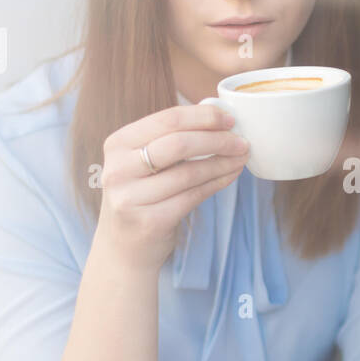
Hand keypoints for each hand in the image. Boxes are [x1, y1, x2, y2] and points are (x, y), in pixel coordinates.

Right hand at [97, 103, 248, 271]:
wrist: (124, 245)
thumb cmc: (142, 194)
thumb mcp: (142, 162)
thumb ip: (170, 138)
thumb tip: (217, 114)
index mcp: (118, 144)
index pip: (167, 119)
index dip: (204, 117)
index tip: (230, 120)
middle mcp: (119, 169)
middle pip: (178, 144)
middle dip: (217, 140)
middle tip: (241, 141)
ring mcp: (131, 198)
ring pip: (189, 173)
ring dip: (222, 163)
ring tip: (241, 158)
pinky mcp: (150, 222)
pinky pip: (193, 196)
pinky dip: (217, 183)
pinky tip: (230, 175)